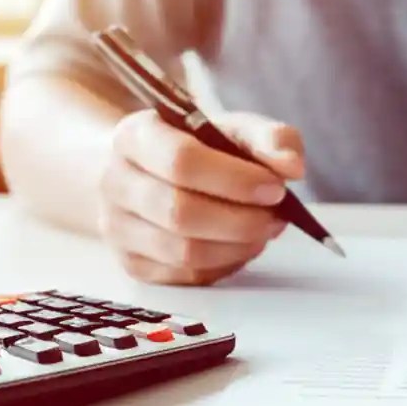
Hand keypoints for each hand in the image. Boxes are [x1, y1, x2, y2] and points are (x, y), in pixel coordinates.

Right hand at [98, 110, 304, 284]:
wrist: (148, 171)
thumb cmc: (198, 148)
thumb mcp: (234, 129)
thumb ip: (271, 139)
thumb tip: (291, 165)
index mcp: (135, 136)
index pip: (181, 161)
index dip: (234, 179)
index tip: (275, 188)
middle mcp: (115, 182)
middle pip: (180, 213)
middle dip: (241, 219)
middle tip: (276, 215)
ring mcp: (117, 228)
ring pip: (184, 252)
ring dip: (237, 245)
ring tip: (264, 229)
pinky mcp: (132, 264)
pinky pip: (186, 276)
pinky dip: (225, 264)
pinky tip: (242, 245)